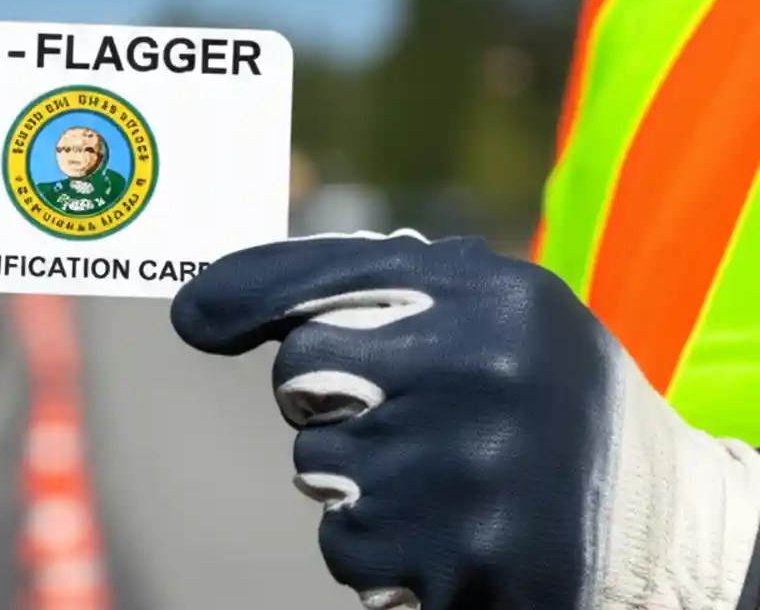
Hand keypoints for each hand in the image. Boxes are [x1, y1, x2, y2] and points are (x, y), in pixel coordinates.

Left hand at [170, 230, 759, 609]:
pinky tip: (442, 525)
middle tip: (389, 403)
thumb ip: (374, 285)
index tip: (194, 315)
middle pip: (302, 374)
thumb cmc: (541, 390)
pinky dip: (375, 541)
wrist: (652, 519)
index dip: (246, 295)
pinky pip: (345, 544)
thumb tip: (207, 305)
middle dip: (322, 392)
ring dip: (354, 471)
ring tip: (442, 470)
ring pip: (316, 466)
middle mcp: (477, 375)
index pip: (324, 283)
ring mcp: (466, 476)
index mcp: (489, 297)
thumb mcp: (491, 305)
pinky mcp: (457, 563)